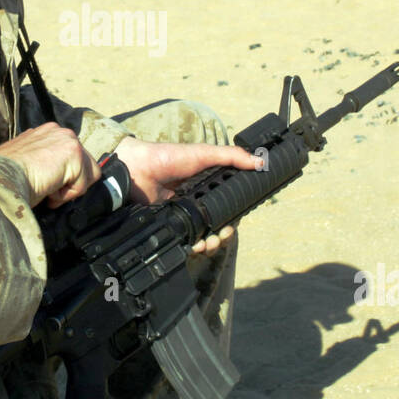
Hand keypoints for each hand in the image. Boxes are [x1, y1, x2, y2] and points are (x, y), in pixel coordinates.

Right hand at [0, 123, 99, 207]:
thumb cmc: (3, 177)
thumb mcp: (23, 164)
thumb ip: (41, 163)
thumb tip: (52, 176)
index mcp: (46, 133)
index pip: (72, 157)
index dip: (64, 178)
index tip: (46, 185)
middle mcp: (59, 131)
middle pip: (86, 164)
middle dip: (71, 183)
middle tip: (47, 189)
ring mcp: (67, 139)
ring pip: (88, 175)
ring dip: (68, 189)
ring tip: (46, 189)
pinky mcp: (73, 152)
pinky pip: (82, 185)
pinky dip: (65, 195)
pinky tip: (47, 190)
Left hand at [112, 136, 262, 256]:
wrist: (137, 170)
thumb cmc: (168, 157)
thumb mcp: (203, 153)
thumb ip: (231, 156)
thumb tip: (261, 161)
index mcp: (209, 184)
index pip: (230, 203)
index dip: (236, 213)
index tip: (238, 219)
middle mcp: (200, 200)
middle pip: (220, 224)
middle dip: (225, 234)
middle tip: (223, 235)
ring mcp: (187, 213)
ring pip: (207, 235)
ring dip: (213, 243)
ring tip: (210, 243)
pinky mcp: (174, 224)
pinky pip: (189, 240)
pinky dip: (197, 245)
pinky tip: (198, 245)